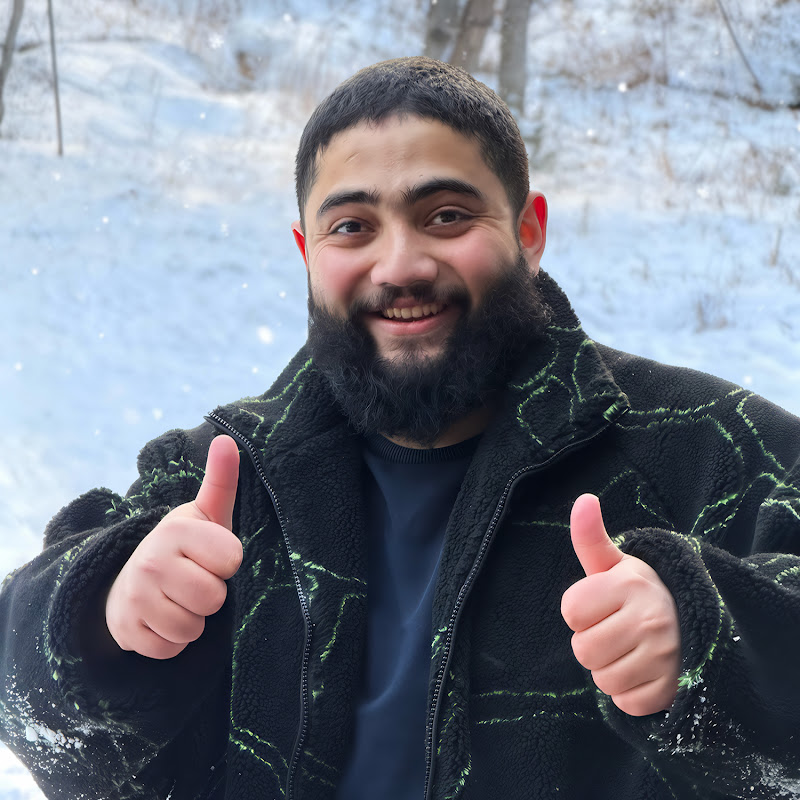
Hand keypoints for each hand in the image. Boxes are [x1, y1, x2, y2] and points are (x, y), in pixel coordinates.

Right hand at [105, 435, 242, 659]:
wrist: (132, 579)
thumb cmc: (185, 546)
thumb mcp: (205, 513)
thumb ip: (221, 480)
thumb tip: (228, 440)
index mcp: (176, 530)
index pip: (231, 560)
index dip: (227, 562)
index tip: (211, 555)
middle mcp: (150, 561)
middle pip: (212, 599)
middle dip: (211, 595)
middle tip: (194, 580)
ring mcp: (134, 598)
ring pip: (192, 628)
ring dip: (193, 619)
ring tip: (179, 598)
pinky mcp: (125, 632)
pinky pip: (171, 649)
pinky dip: (173, 640)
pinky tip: (163, 618)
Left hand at [561, 494, 680, 715]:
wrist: (697, 623)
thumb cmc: (639, 593)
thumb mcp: (616, 564)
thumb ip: (590, 537)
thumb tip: (583, 499)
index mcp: (630, 584)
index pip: (570, 610)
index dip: (580, 610)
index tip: (602, 604)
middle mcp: (650, 619)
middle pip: (582, 650)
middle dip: (592, 642)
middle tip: (615, 629)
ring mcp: (665, 657)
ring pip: (602, 680)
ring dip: (608, 669)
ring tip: (629, 649)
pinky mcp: (673, 690)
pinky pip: (625, 703)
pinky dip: (628, 692)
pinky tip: (642, 670)